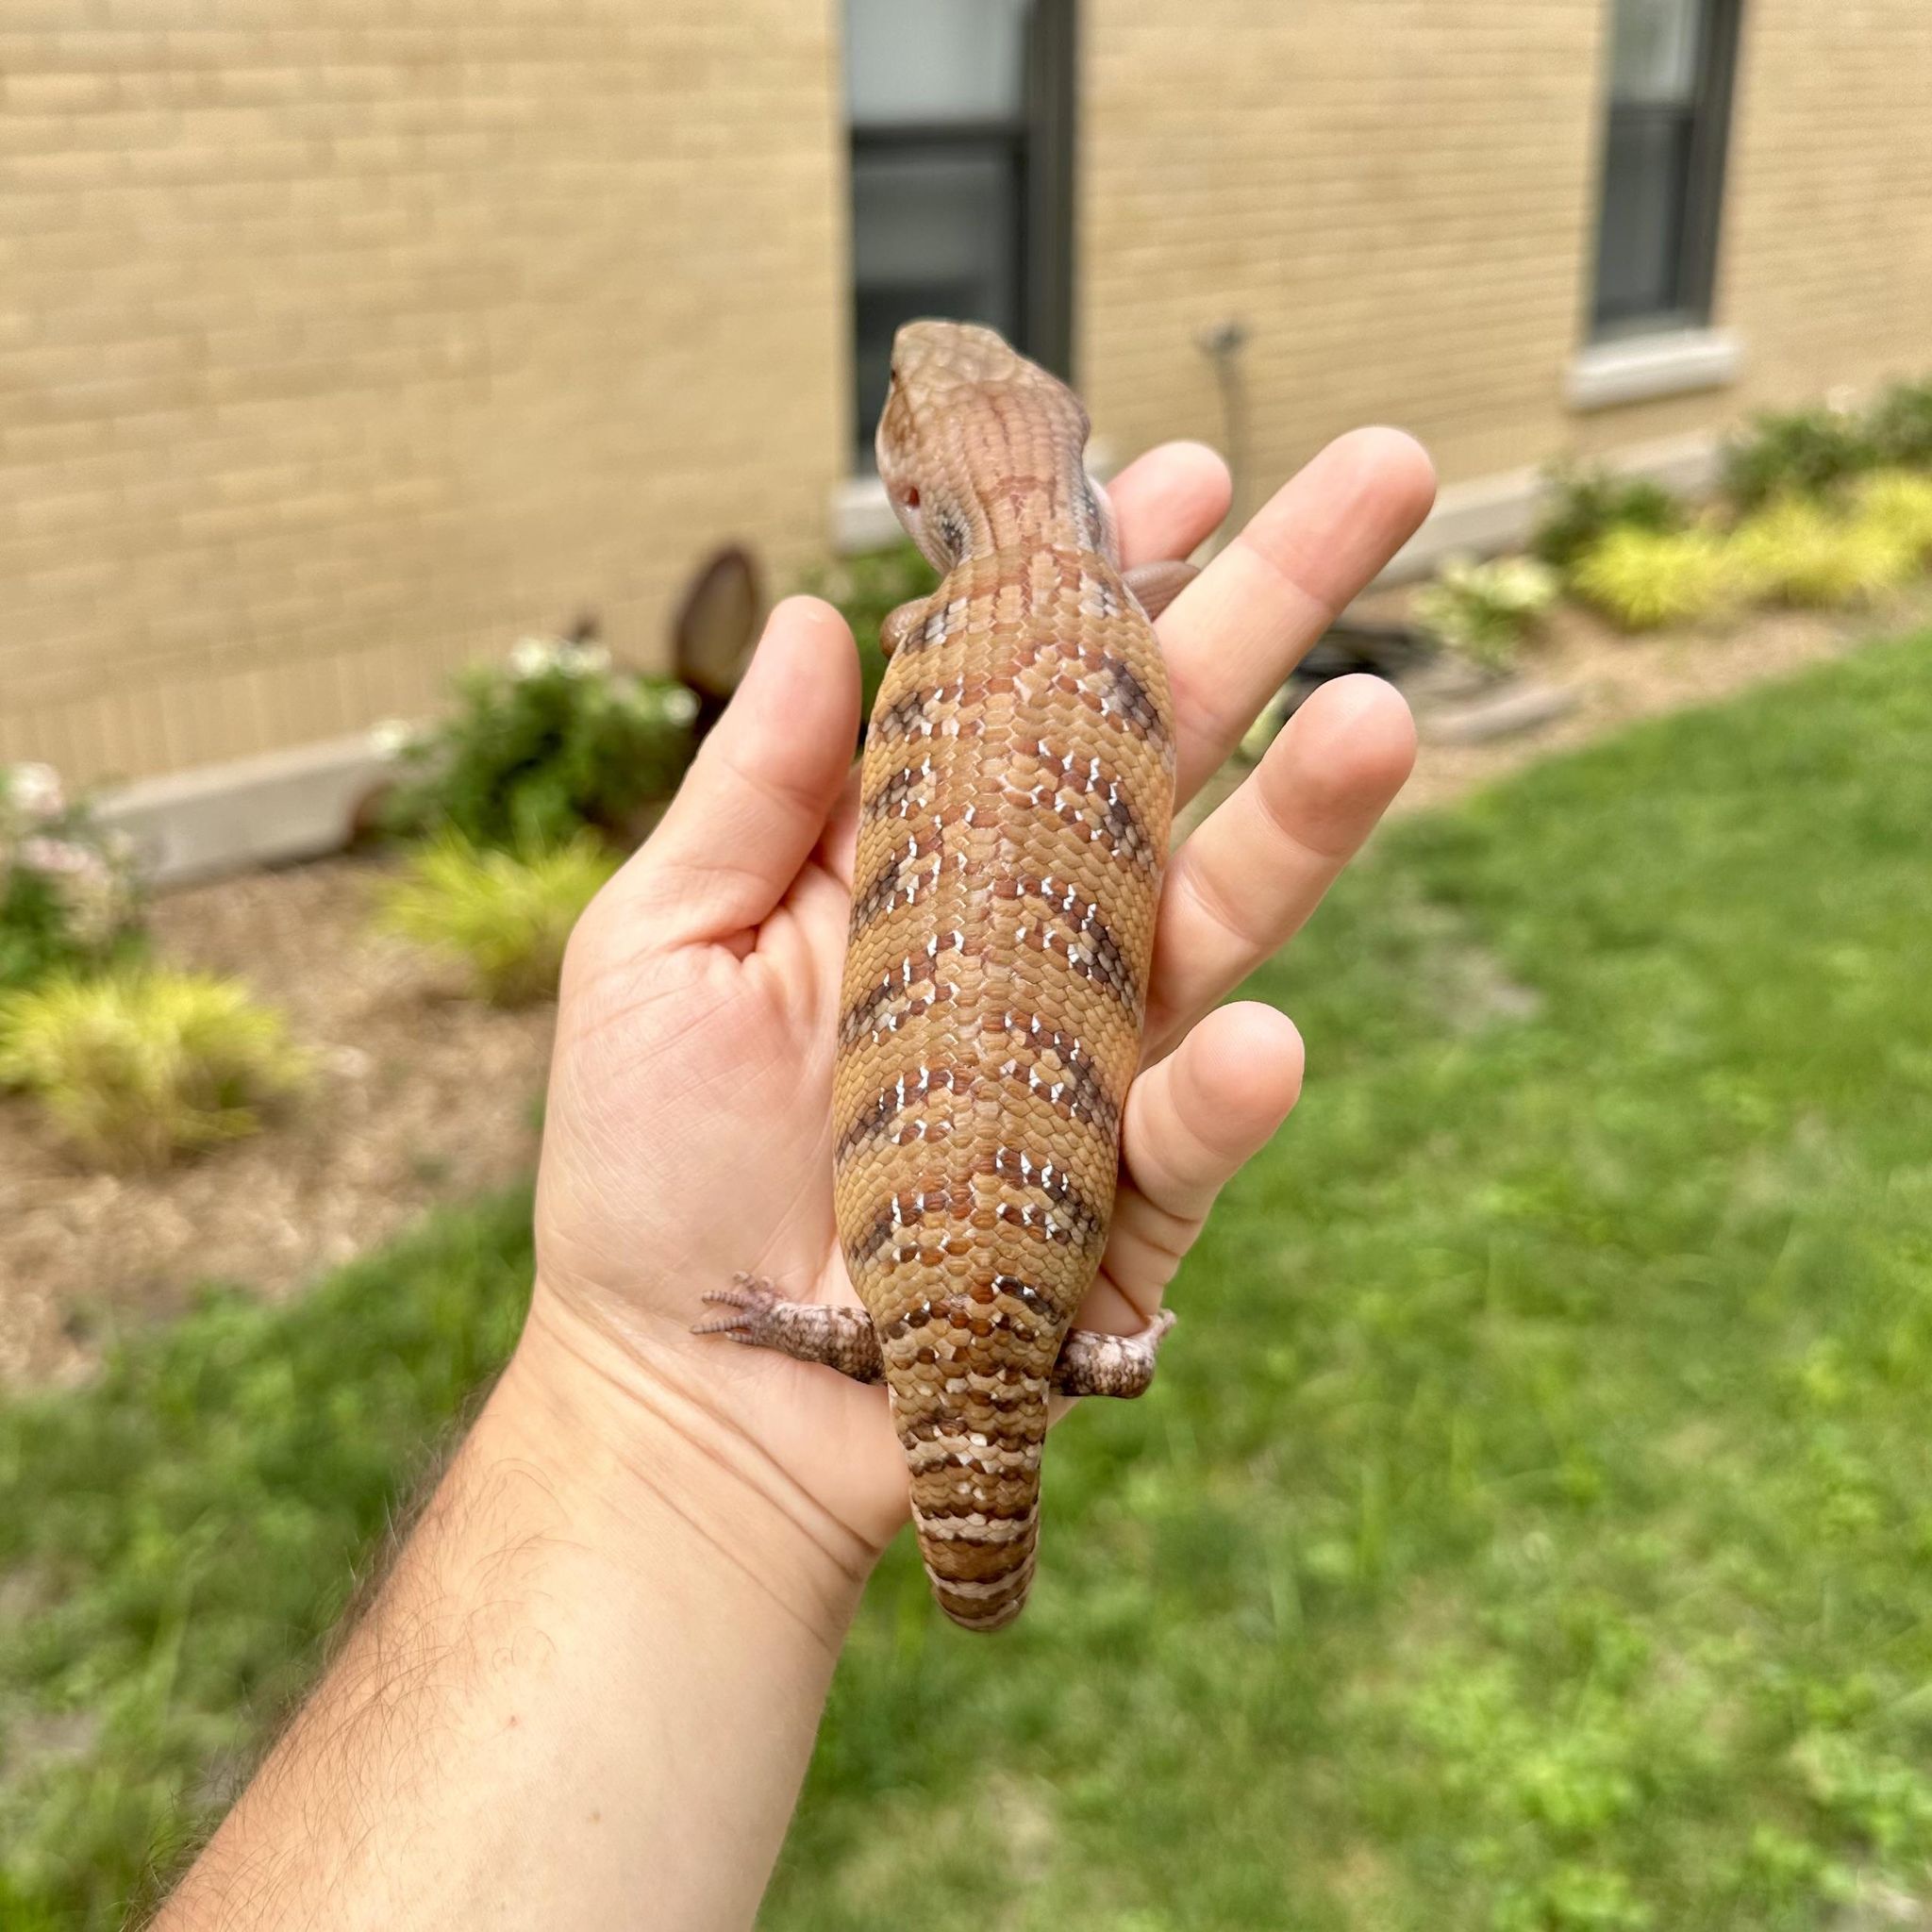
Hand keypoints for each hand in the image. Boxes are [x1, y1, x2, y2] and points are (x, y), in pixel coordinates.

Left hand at [524, 430, 1434, 1594]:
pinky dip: (1225, 1095)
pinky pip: (1192, 1136)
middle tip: (1389, 480)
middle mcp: (1028, 941)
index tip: (1176, 471)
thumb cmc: (648, 1172)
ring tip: (1384, 715)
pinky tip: (1257, 1041)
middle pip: (1172, 759)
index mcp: (921, 866)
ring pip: (1224, 917)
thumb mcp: (659, 950)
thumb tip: (813, 607)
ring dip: (1310, 821)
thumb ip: (752, 791)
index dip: (1106, 579)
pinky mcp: (1127, 1206)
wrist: (687, 1397)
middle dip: (1272, 619)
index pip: (1038, 692)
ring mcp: (1093, 1065)